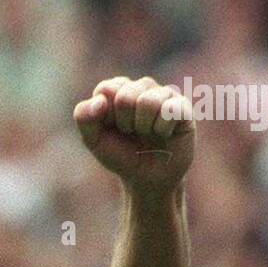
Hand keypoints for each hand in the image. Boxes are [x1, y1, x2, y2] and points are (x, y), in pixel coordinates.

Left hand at [74, 76, 193, 191]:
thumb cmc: (122, 156)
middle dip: (125, 123)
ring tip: (149, 134)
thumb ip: (84, 118)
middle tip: (132, 133)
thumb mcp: (95, 141)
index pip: (106, 89)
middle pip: (125, 96)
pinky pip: (170, 110)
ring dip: (144, 127)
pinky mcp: (183, 107)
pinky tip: (165, 134)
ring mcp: (165, 94)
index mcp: (119, 88)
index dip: (106, 117)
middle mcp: (142, 86)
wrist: (147, 180)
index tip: (113, 129)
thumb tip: (100, 100)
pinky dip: (162, 129)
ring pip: (148, 101)